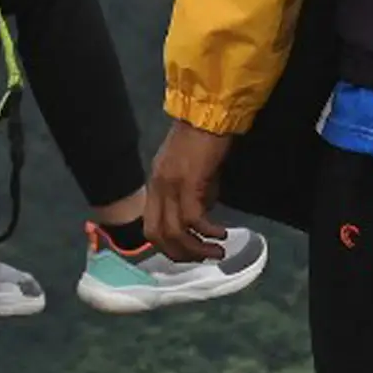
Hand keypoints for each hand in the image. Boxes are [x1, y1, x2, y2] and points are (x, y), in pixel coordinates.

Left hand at [144, 119, 234, 261]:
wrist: (209, 114)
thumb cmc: (202, 138)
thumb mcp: (191, 171)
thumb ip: (193, 194)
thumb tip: (203, 214)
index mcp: (155, 184)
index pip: (150, 227)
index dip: (167, 246)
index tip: (188, 252)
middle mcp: (158, 187)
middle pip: (158, 235)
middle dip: (181, 254)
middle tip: (203, 258)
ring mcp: (170, 185)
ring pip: (175, 232)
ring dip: (196, 249)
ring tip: (217, 253)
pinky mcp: (188, 182)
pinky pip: (194, 218)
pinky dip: (207, 232)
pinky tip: (221, 233)